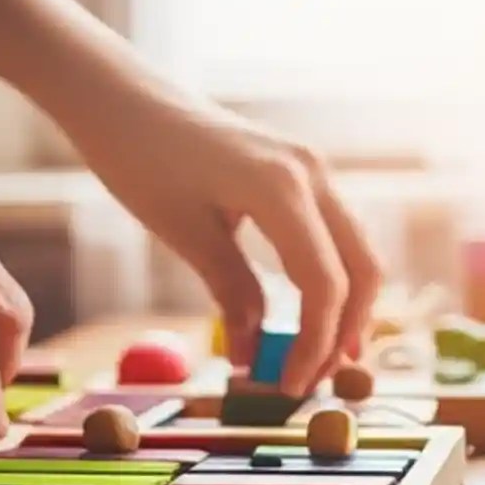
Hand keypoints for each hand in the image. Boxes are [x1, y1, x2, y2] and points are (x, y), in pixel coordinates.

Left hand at [61, 91, 381, 396]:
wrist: (122, 97)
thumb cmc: (140, 158)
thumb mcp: (185, 234)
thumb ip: (233, 293)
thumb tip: (257, 357)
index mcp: (284, 189)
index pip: (325, 284)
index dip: (315, 344)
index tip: (289, 387)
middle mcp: (313, 174)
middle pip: (362, 267)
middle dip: (347, 329)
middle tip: (317, 379)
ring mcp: (312, 168)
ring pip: (356, 250)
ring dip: (345, 305)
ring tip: (321, 355)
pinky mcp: (300, 170)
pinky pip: (334, 233)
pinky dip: (331, 276)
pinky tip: (309, 310)